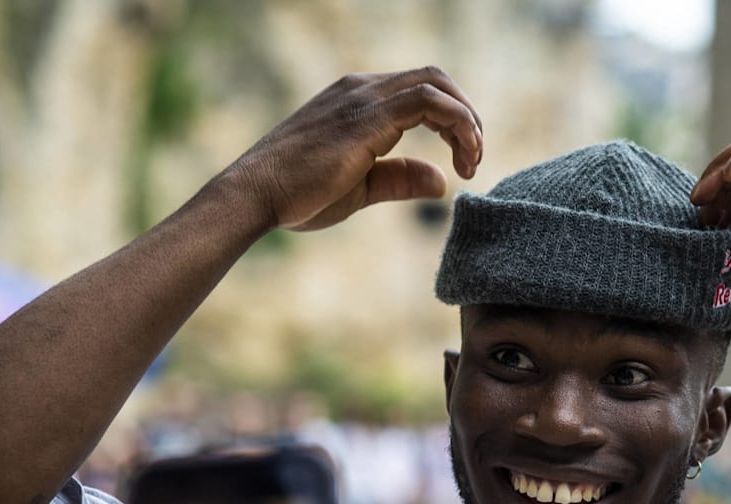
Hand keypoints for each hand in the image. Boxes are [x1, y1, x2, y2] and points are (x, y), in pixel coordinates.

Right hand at [226, 66, 482, 233]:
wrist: (256, 196)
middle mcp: (361, 89)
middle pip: (435, 79)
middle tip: (475, 158)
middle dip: (466, 116)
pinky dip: (457, 123)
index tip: (463, 160)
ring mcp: (363, 98)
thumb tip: (441, 182)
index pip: (420, 91)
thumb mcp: (361, 188)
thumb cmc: (298, 196)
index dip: (452, 121)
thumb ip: (400, 179)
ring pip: (436, 84)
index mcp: (358, 101)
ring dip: (467, 121)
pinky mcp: (367, 117)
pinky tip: (463, 156)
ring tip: (473, 161)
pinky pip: (428, 102)